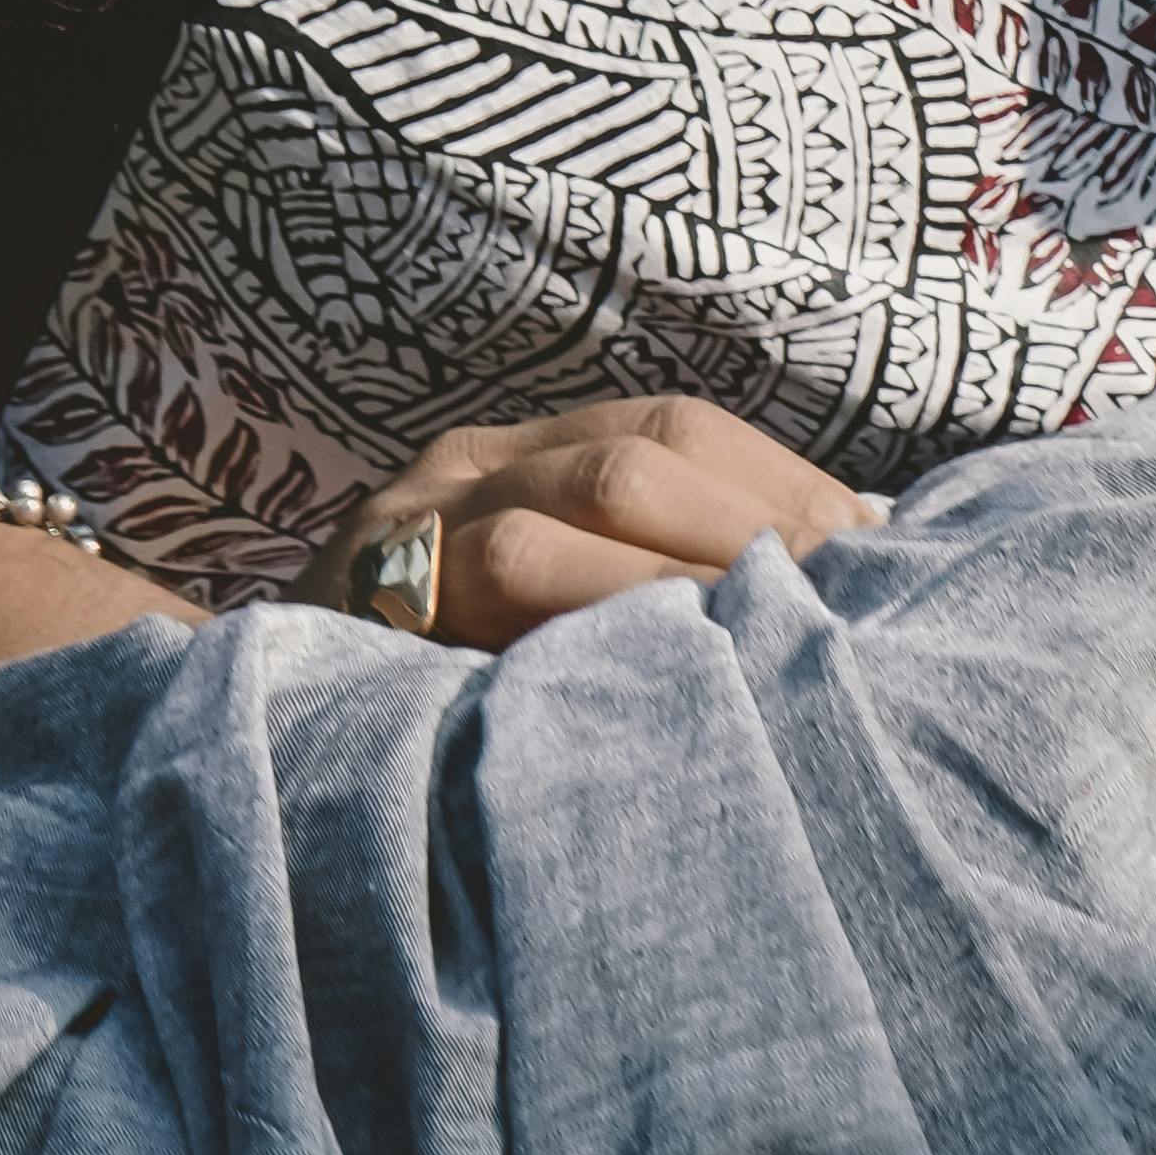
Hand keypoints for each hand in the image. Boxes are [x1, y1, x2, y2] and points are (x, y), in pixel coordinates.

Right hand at [329, 388, 884, 647]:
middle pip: (628, 459)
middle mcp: (466, 467)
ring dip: (679, 580)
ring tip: (772, 637)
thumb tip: (838, 580)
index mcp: (531, 448)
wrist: (274, 728)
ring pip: (559, 522)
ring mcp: (409, 530)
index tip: (881, 544)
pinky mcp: (370, 604)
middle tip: (847, 599)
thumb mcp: (556, 596)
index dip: (784, 482)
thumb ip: (657, 574)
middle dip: (754, 524)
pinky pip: (487, 599)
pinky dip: (586, 625)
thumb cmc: (454, 673)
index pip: (676, 426)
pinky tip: (658, 679)